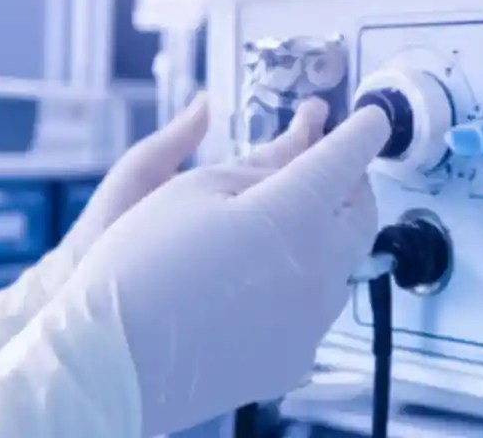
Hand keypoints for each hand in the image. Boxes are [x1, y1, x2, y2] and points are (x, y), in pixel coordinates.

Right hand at [0, 101, 391, 437]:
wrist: (109, 364)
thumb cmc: (137, 270)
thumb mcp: (192, 188)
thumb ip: (260, 165)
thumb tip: (301, 151)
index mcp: (292, 217)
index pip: (348, 159)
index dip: (363, 131)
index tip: (373, 119)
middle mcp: (316, 270)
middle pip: (359, 213)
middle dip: (350, 182)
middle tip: (329, 164)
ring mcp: (310, 320)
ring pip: (343, 262)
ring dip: (326, 232)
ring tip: (284, 219)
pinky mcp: (296, 356)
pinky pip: (317, 306)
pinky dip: (305, 279)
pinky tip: (263, 274)